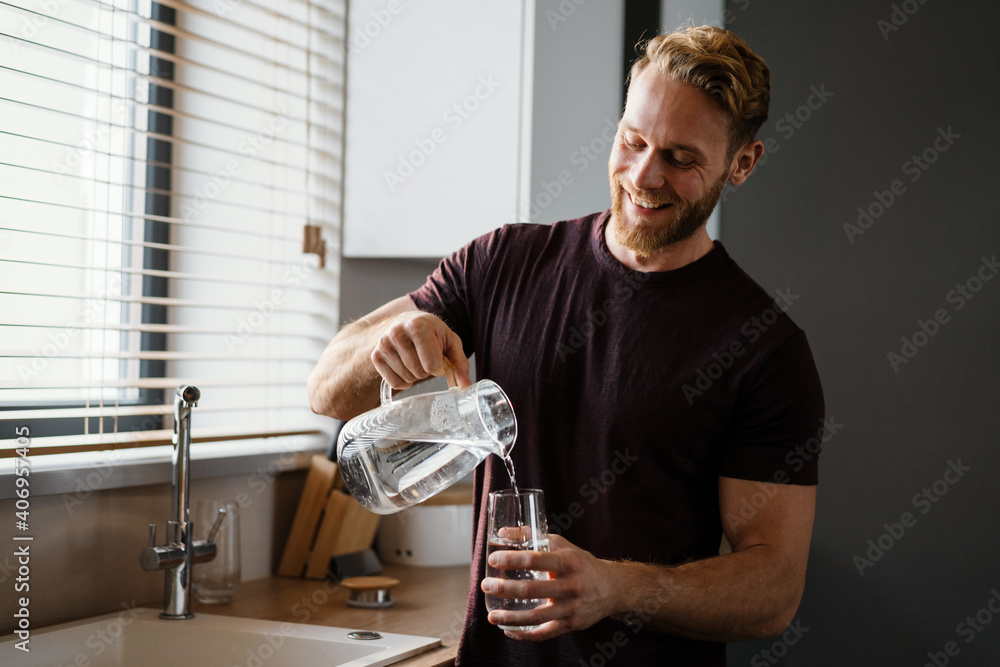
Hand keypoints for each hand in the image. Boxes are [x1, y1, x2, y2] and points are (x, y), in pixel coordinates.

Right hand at [371, 311, 471, 389]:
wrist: (403, 322)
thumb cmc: (431, 332)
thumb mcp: (449, 340)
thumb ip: (459, 363)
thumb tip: (467, 387)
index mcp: (417, 325)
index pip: (431, 364)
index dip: (439, 367)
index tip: (438, 358)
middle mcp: (397, 333)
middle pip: (419, 372)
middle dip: (427, 371)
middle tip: (426, 358)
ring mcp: (384, 345)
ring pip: (407, 378)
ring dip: (416, 375)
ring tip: (416, 360)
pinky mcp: (375, 356)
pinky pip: (394, 383)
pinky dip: (404, 382)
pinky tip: (406, 368)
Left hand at [481, 534, 619, 640]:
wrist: (611, 588)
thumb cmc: (580, 563)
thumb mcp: (561, 545)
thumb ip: (533, 537)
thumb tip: (503, 533)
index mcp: (568, 562)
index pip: (534, 560)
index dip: (511, 560)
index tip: (493, 560)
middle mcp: (571, 585)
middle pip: (531, 590)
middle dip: (503, 588)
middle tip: (486, 584)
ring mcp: (571, 608)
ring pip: (535, 616)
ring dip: (509, 617)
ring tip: (491, 615)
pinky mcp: (570, 625)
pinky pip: (543, 634)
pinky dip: (523, 634)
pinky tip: (507, 630)